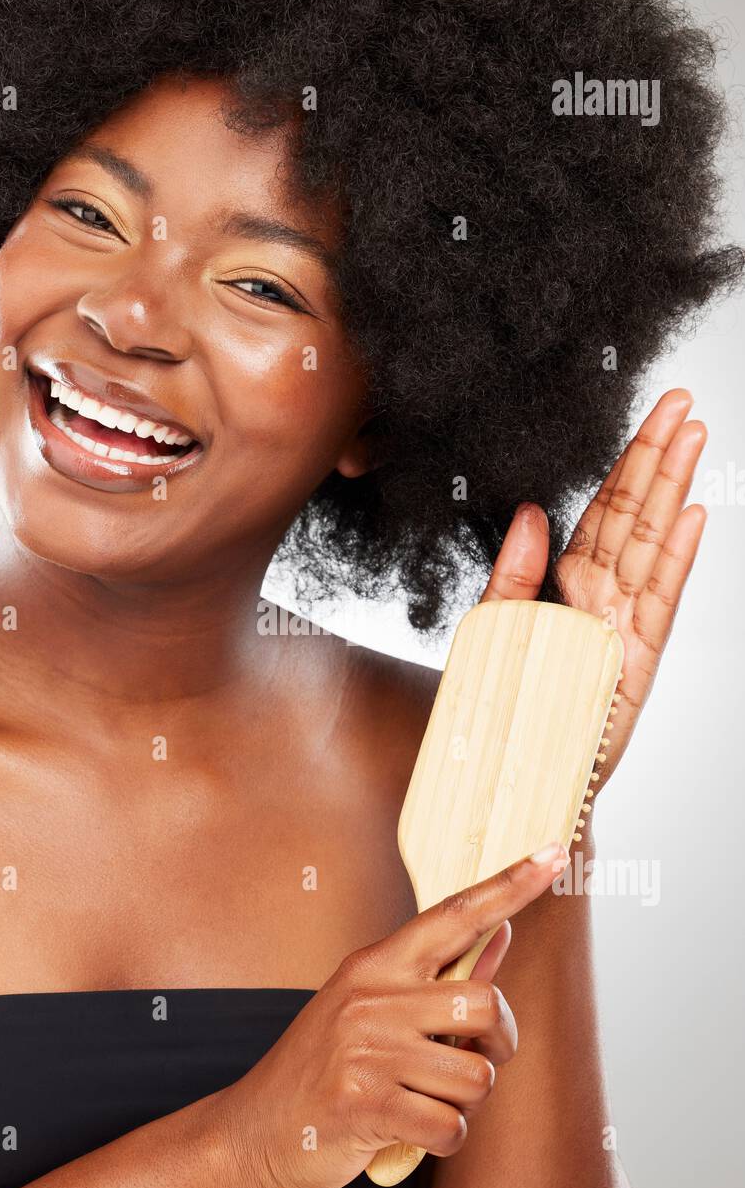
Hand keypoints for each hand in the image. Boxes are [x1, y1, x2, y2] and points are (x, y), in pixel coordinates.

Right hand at [217, 844, 566, 1187]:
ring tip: (418, 1099)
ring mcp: (366, 1050)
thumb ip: (445, 976)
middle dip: (497, 1045)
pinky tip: (407, 1132)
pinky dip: (442, 1142)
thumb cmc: (327, 1068)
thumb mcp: (374, 1010)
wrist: (256, 1131)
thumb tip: (505, 933)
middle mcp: (371, 997)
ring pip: (476, 1078)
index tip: (555, 851)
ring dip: (462, 1103)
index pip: (456, 914)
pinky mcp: (365, 1104)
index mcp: (376, 964)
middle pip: (486, 1007)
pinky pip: (450, 1128)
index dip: (511, 884)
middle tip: (468, 1061)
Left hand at [478, 388, 706, 794]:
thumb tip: (534, 511)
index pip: (603, 511)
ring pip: (651, 547)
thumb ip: (513, 574)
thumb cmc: (504, 713)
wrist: (516, 787)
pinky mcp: (635, 665)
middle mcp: (602, 600)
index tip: (649, 413)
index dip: (625, 462)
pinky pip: (658, 603)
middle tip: (683, 400)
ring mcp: (624, 629)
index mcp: (568, 586)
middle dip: (657, 456)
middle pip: (634, 516)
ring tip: (693, 438)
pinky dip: (677, 559)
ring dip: (672, 490)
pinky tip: (694, 517)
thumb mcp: (493, 631)